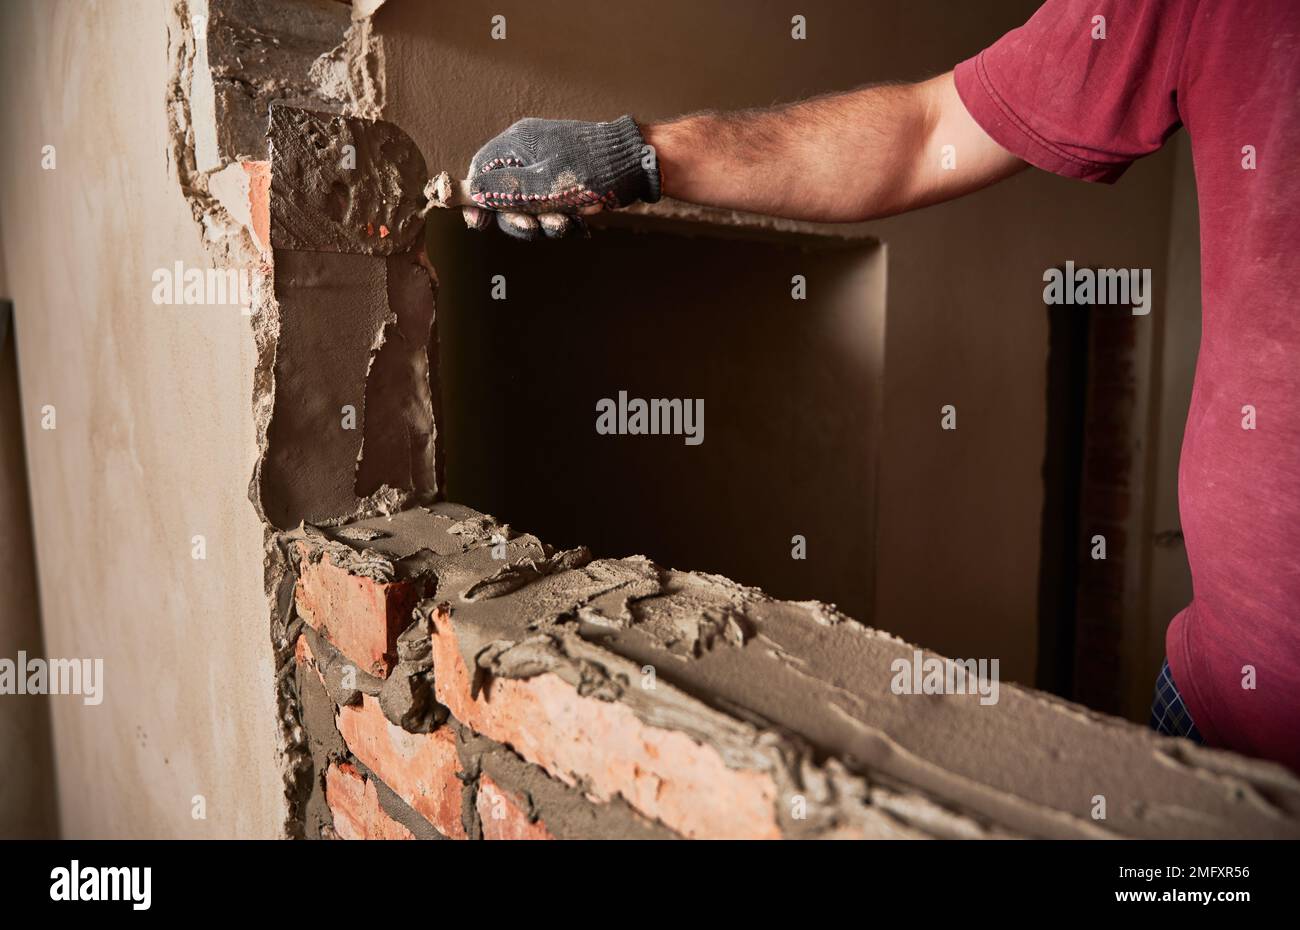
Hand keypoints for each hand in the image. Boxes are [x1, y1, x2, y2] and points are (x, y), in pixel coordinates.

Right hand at [462, 115, 660, 239]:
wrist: (637, 165)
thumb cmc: (592, 169)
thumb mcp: (544, 184)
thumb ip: (507, 189)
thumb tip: (472, 192)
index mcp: (518, 143)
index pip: (482, 170)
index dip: (477, 199)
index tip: (479, 224)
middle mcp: (530, 154)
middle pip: (505, 194)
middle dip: (519, 218)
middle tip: (535, 228)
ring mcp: (549, 169)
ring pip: (530, 207)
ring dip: (545, 223)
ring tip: (567, 223)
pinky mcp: (566, 184)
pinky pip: (551, 208)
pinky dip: (562, 220)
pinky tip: (579, 223)